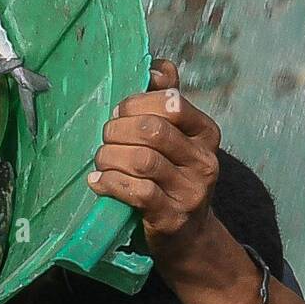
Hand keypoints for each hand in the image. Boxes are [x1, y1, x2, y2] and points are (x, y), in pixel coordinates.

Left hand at [87, 59, 221, 263]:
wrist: (189, 238)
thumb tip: (159, 66)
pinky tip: (98, 183)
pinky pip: (137, 192)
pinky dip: (110, 183)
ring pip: (142, 161)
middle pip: (152, 131)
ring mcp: (190, 191)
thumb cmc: (174, 178)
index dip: (137, 103)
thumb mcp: (178, 139)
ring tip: (101, 162)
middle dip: (117, 130)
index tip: (121, 114)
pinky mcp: (172, 218)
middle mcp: (204, 161)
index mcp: (205, 134)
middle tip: (106, 139)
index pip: (171, 103)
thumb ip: (168, 101)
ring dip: (109, 157)